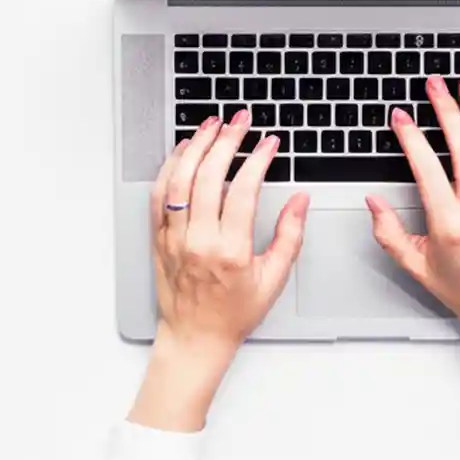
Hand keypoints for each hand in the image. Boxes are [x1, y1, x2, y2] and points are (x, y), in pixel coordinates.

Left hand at [128, 111, 309, 431]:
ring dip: (195, 146)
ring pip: (179, 179)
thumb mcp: (274, 279)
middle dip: (226, 141)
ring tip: (211, 125)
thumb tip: (300, 200)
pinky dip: (169, 167)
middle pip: (208, 176)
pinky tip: (183, 150)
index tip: (269, 143)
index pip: (242, 191)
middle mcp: (197, 241)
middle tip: (240, 121)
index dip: (257, 160)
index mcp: (229, 251)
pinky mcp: (158, 238)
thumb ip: (290, 236)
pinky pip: (158, 194)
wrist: (194, 338)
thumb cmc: (234, 313)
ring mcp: (173, 238)